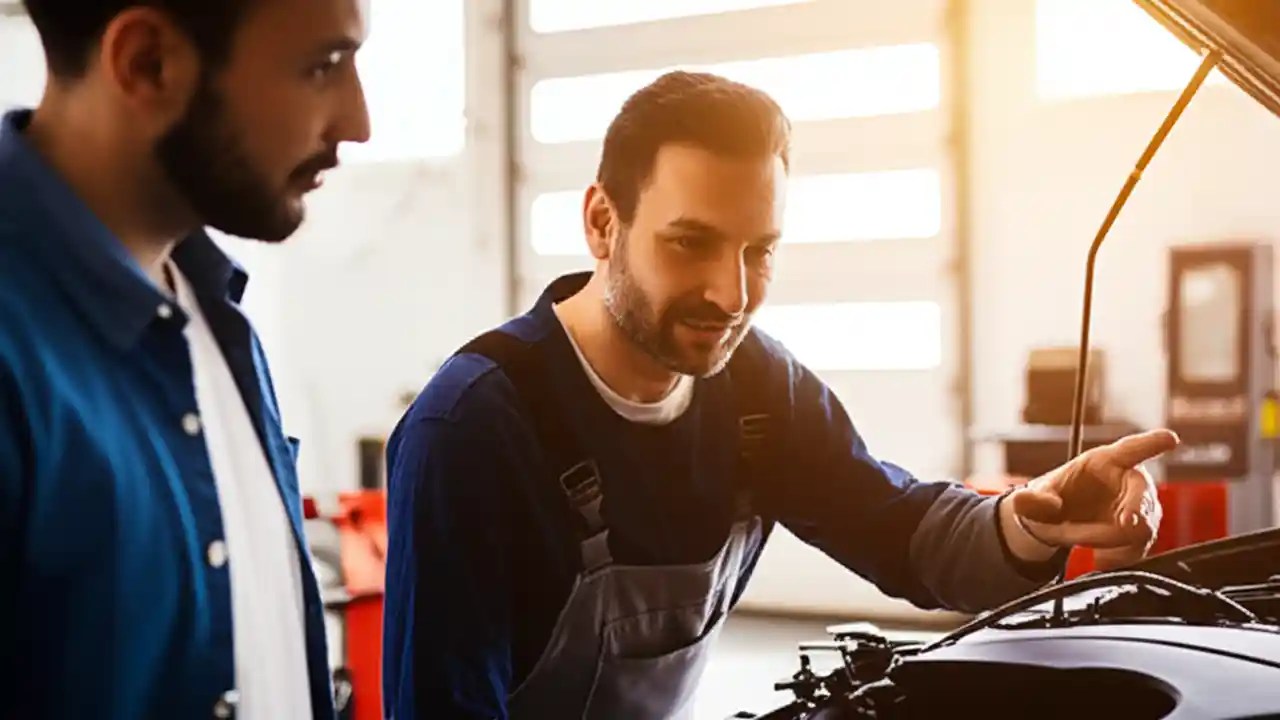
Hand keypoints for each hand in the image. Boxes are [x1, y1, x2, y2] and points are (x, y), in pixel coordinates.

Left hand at [1010, 429, 1179, 570]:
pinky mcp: (1142, 531)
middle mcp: (1128, 480)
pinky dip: (1121, 557)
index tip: (1170, 439)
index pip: (1131, 449)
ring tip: (1093, 552)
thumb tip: (1033, 503)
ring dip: (1117, 541)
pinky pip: (1141, 546)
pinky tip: (1102, 561)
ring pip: (1144, 524)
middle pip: (1142, 492)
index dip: (1151, 443)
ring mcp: (1139, 506)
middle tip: (1124, 525)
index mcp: (1104, 461)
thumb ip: (1031, 501)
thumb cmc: (1050, 500)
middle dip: (1136, 508)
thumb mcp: (1033, 499)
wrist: (1056, 526)